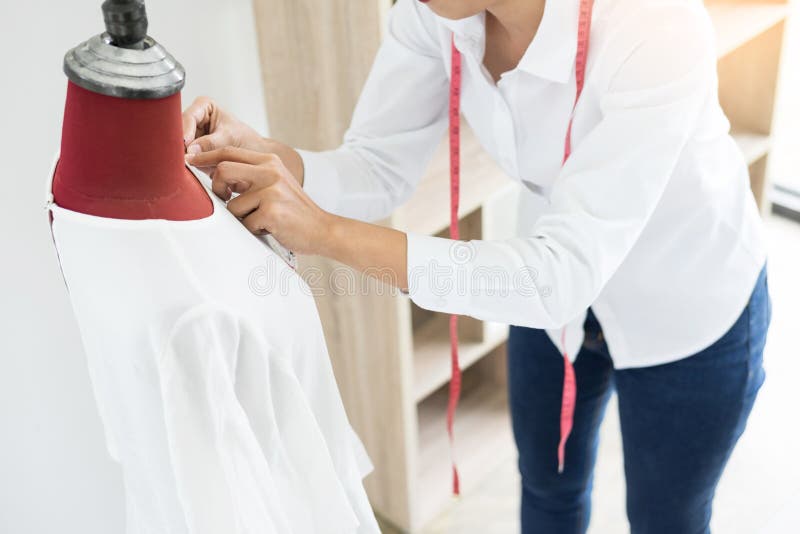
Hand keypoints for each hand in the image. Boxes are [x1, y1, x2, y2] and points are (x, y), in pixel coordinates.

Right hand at [182, 97, 304, 184]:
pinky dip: (185, 163)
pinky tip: (186, 170)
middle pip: (178, 131)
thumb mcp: (229, 139)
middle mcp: (194, 119)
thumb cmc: (247, 141)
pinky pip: (183, 157)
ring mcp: (191, 136)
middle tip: (179, 157)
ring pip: (178, 145)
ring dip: (180, 156)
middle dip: (179, 145)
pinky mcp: (191, 151)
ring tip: (182, 165)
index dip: (184, 131)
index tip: (185, 144)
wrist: (255, 156)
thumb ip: (210, 143)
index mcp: (203, 106)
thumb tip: (190, 150)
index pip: (188, 117)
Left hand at [185, 147, 329, 254]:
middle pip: (223, 171)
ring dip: (242, 218)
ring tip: (261, 220)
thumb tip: (216, 175)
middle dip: (217, 189)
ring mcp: (271, 190)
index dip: (205, 157)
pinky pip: (246, 223)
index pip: (228, 152)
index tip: (189, 162)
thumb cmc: (294, 211)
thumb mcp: (275, 184)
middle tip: (226, 200)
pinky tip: (271, 228)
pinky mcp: (272, 210)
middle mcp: (270, 171)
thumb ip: (251, 176)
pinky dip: (255, 230)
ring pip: (232, 205)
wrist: (323, 229)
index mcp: (269, 161)